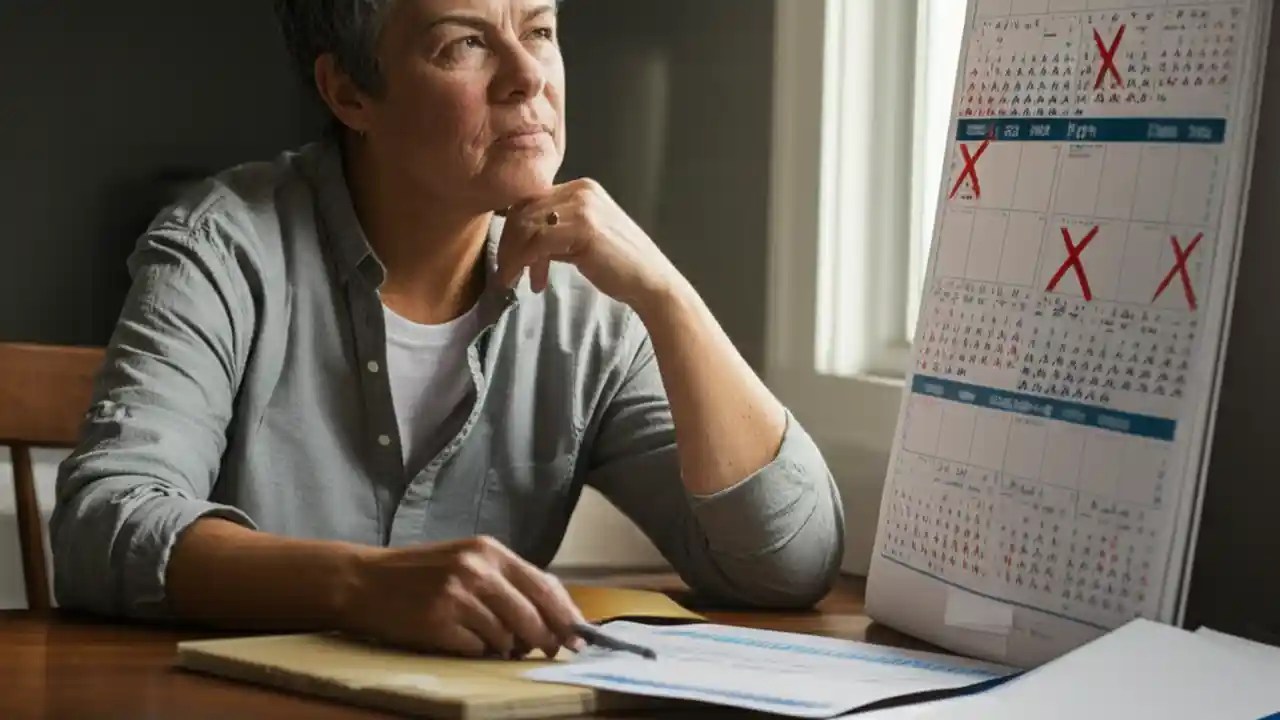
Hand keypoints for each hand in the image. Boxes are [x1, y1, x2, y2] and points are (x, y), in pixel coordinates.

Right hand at [338, 535, 585, 657]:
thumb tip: (554, 612)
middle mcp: (477, 569)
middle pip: (533, 616)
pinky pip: (477, 650)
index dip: (567, 615)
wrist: (364, 580)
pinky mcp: (439, 622)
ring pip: (506, 637)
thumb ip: (508, 580)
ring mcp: (457, 596)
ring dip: (504, 647)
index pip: (544, 586)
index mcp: (489, 551)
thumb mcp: (467, 561)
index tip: (580, 637)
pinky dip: (476, 653)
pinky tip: (460, 641)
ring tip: (484, 639)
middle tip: (545, 651)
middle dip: (545, 640)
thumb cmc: (420, 574)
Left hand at [496, 179, 682, 310]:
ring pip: (526, 226)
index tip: (511, 259)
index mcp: (580, 188)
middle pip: (523, 210)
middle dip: (509, 245)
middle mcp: (581, 190)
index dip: (513, 230)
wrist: (650, 281)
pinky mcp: (583, 228)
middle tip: (507, 273)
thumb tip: (518, 240)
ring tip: (514, 280)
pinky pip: (538, 243)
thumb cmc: (618, 265)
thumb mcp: (581, 239)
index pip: (529, 200)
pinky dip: (525, 264)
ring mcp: (583, 207)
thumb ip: (554, 232)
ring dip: (514, 257)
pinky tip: (532, 283)